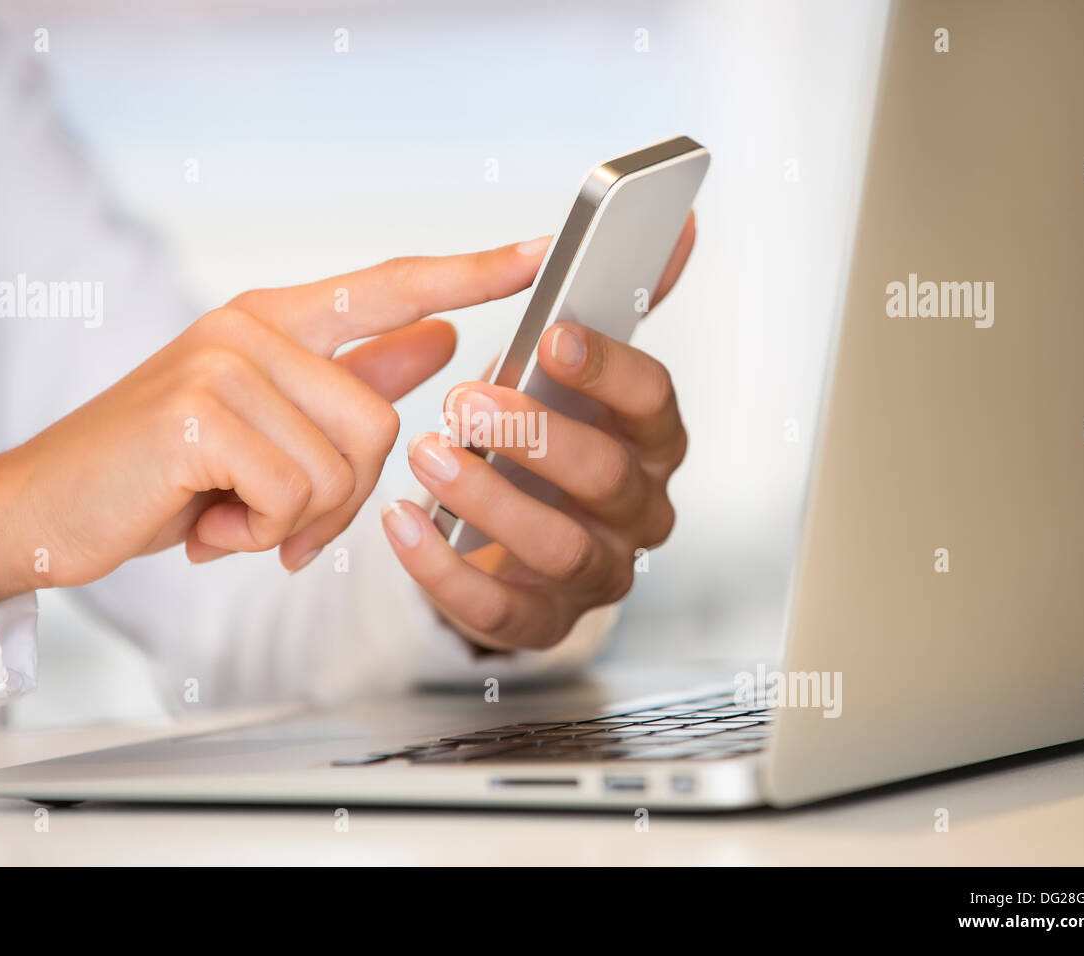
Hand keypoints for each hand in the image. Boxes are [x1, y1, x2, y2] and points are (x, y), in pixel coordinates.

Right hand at [0, 238, 552, 602]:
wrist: (45, 509)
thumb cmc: (162, 472)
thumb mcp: (265, 427)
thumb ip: (351, 379)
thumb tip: (439, 337)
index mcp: (274, 322)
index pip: (390, 284)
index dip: (470, 270)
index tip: (538, 251)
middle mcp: (252, 327)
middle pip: (383, 421)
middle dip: (342, 497)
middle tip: (275, 518)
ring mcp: (224, 361)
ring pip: (344, 465)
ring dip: (298, 521)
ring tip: (233, 517)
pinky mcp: (199, 412)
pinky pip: (294, 495)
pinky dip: (260, 535)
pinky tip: (208, 527)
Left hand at [380, 214, 695, 650]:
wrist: (514, 530)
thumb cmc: (544, 438)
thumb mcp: (575, 370)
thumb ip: (619, 303)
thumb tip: (683, 224)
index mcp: (651, 442)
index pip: (653, 403)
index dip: (607, 369)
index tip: (550, 335)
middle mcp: (637, 511)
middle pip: (608, 479)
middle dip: (537, 437)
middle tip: (466, 402)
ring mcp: (594, 573)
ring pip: (558, 548)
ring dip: (491, 501)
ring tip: (429, 457)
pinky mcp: (541, 621)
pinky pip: (499, 612)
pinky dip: (443, 571)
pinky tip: (401, 523)